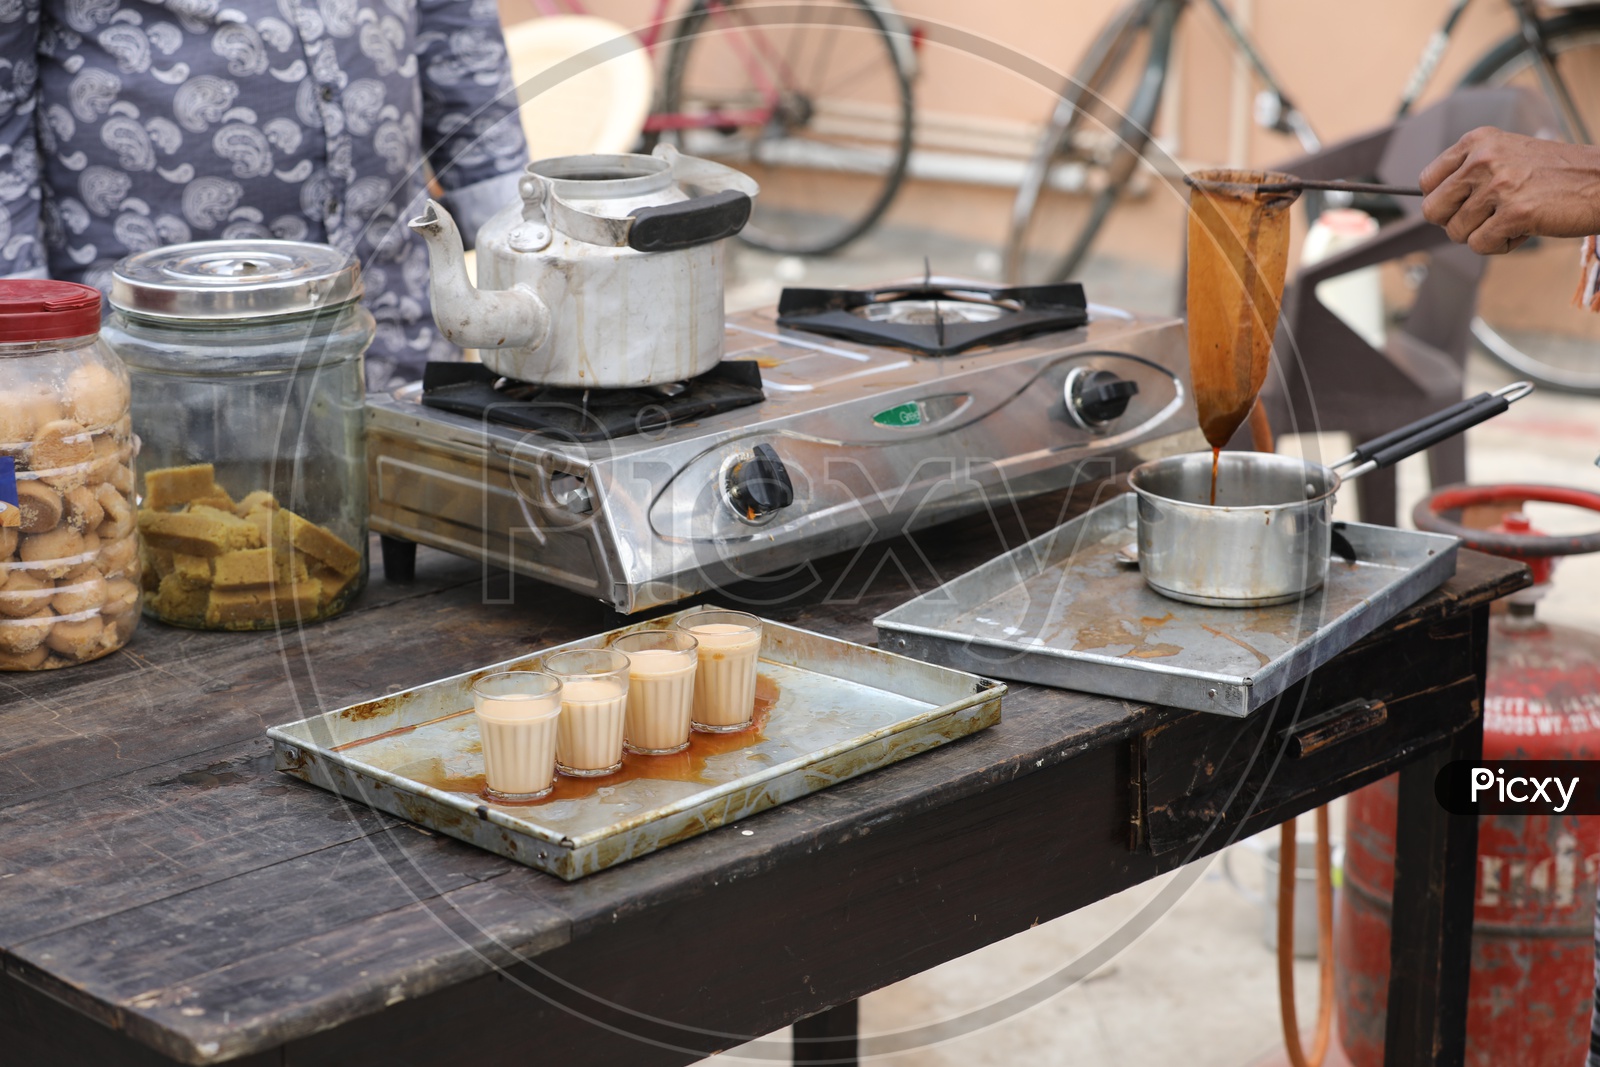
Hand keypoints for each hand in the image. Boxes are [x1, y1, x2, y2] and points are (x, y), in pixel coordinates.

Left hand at [1419, 127, 1599, 253]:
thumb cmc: (1556, 174)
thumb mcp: (1507, 155)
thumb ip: (1470, 172)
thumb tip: (1432, 205)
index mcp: (1478, 141)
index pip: (1427, 181)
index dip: (1442, 201)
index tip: (1461, 204)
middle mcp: (1483, 159)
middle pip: (1432, 210)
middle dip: (1455, 222)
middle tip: (1484, 218)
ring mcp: (1498, 185)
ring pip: (1456, 232)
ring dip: (1483, 234)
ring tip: (1514, 218)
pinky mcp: (1514, 213)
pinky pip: (1480, 245)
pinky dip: (1500, 246)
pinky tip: (1523, 229)